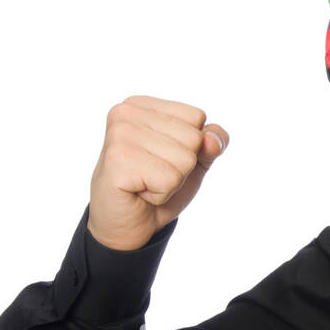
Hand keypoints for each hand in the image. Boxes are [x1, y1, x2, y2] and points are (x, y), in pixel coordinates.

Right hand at [87, 95, 228, 250]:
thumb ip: (212, 142)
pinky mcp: (118, 160)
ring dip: (171, 181)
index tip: (162, 159)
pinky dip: (161, 194)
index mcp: (142, 105)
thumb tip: (212, 139)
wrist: (128, 223)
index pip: (197, 117)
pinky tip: (138, 192)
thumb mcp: (195, 160)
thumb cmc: (157, 186)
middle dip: (182, 166)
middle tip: (153, 175)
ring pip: (185, 159)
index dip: (191, 147)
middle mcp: (126, 112)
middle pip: (194, 138)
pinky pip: (170, 178)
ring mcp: (120, 134)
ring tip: (146, 183)